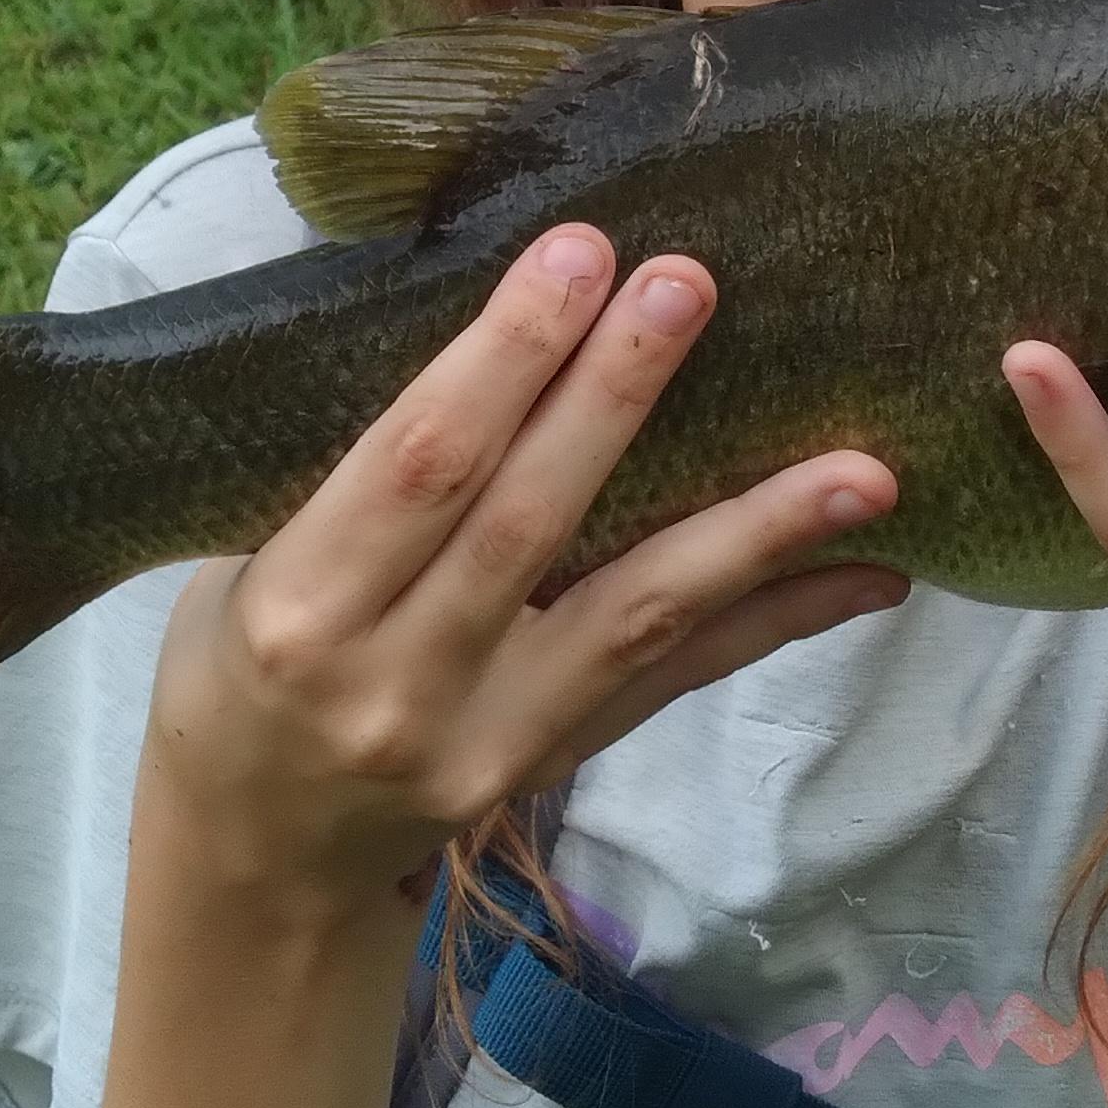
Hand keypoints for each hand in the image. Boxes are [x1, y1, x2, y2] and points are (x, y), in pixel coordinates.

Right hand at [143, 224, 903, 909]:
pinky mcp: (553, 766)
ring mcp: (486, 737)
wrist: (255, 853)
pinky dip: (777, 622)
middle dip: (615, 394)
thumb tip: (498, 329)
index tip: (578, 254)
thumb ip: (358, 478)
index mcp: (300, 609)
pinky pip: (677, 678)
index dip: (505, 358)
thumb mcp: (244, 564)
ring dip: (754, 531)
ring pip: (636, 614)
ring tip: (863, 469)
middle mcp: (396, 683)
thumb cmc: (240, 666)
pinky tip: (867, 575)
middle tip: (692, 283)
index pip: (421, 465)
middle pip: (531, 520)